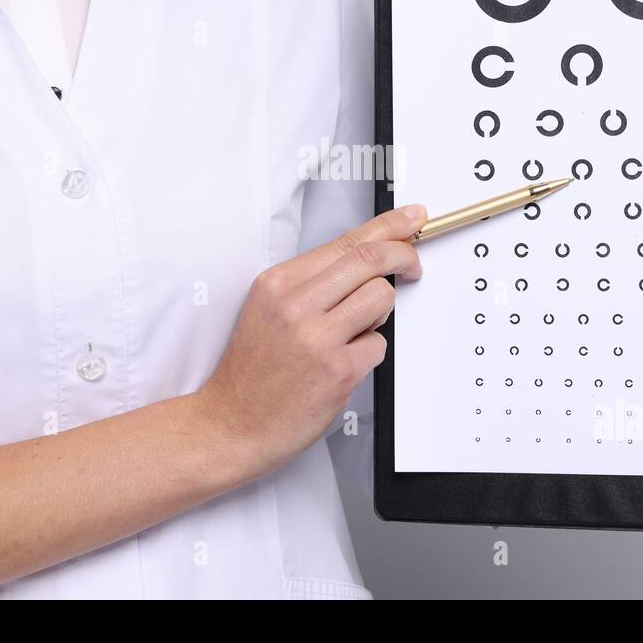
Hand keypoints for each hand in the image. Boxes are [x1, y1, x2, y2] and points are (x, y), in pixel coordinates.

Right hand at [194, 204, 426, 476]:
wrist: (228, 424)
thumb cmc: (250, 373)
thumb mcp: (267, 310)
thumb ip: (312, 284)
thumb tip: (366, 261)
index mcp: (278, 283)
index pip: (346, 241)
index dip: (389, 226)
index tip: (412, 218)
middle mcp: (295, 304)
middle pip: (371, 259)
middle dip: (404, 256)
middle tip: (413, 265)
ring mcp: (317, 337)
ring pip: (381, 298)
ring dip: (380, 314)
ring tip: (355, 331)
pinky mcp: (337, 370)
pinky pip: (379, 345)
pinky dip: (369, 353)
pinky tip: (344, 364)